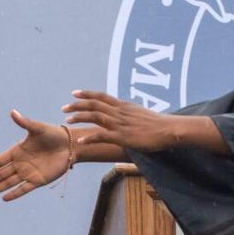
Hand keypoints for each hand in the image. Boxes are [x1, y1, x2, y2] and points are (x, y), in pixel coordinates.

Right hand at [0, 110, 71, 200]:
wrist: (70, 145)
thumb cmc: (53, 134)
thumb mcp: (38, 129)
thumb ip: (25, 123)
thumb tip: (13, 112)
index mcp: (17, 151)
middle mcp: (20, 164)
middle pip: (0, 175)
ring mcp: (28, 173)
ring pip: (8, 183)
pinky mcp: (38, 180)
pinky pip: (23, 189)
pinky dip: (14, 193)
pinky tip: (3, 198)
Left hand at [63, 90, 182, 151]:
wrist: (169, 129)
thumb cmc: (159, 124)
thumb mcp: (141, 114)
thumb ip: (129, 113)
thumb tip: (124, 114)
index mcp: (123, 106)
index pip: (101, 96)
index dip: (86, 94)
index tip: (74, 93)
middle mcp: (119, 112)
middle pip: (94, 104)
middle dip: (77, 105)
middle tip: (64, 108)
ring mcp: (120, 124)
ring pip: (95, 116)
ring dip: (79, 118)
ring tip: (67, 122)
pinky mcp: (123, 137)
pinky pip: (102, 136)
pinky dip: (90, 138)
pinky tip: (80, 141)